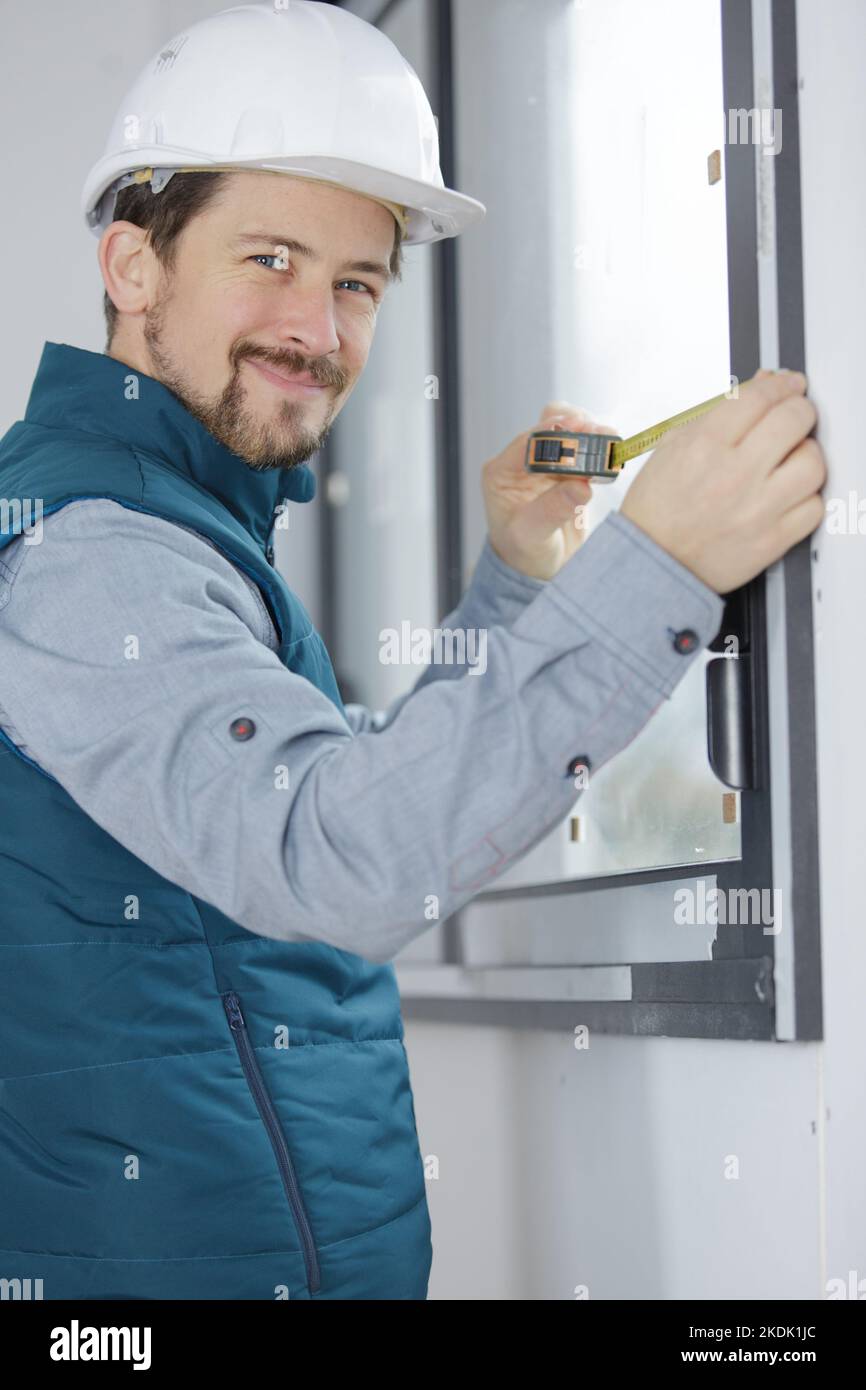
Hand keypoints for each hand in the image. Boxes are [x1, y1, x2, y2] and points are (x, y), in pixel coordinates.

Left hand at [481, 402, 620, 579]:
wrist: (536, 568)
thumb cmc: (523, 553)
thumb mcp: (532, 536)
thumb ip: (552, 510)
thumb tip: (581, 487)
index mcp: (502, 472)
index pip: (527, 441)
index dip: (554, 432)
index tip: (579, 428)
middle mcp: (523, 462)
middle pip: (551, 426)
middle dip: (577, 427)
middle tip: (602, 434)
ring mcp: (548, 464)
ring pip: (572, 433)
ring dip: (593, 434)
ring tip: (612, 443)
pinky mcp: (569, 471)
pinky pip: (587, 451)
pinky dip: (601, 450)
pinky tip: (613, 457)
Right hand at [619, 369, 825, 593]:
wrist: (652, 562)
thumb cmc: (658, 509)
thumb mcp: (673, 446)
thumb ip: (719, 413)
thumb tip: (762, 387)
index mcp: (704, 446)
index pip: (761, 396)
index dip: (781, 384)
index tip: (788, 385)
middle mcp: (734, 475)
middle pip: (794, 421)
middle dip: (798, 410)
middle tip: (793, 416)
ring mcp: (757, 509)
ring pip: (812, 463)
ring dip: (806, 454)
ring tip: (789, 459)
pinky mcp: (772, 540)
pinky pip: (813, 508)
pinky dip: (806, 496)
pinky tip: (787, 494)